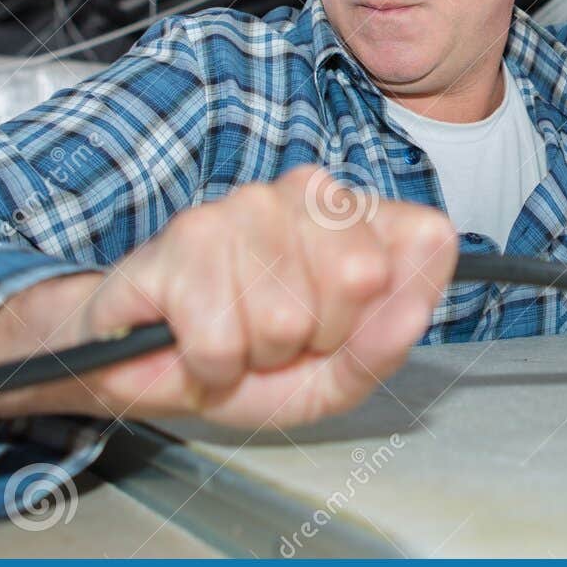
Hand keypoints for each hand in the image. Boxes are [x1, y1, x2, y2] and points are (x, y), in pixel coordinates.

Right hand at [0, 165, 457, 428]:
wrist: (142, 364)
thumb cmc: (245, 359)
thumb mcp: (335, 374)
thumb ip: (387, 339)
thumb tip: (422, 292)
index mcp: (357, 214)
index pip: (425, 240)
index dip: (383, 314)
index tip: (342, 328)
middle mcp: (306, 192)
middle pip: (361, 278)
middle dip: (318, 338)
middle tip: (281, 340)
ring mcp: (244, 208)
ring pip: (287, 318)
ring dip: (255, 354)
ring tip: (235, 339)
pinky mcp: (184, 238)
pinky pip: (222, 339)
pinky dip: (209, 364)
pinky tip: (194, 341)